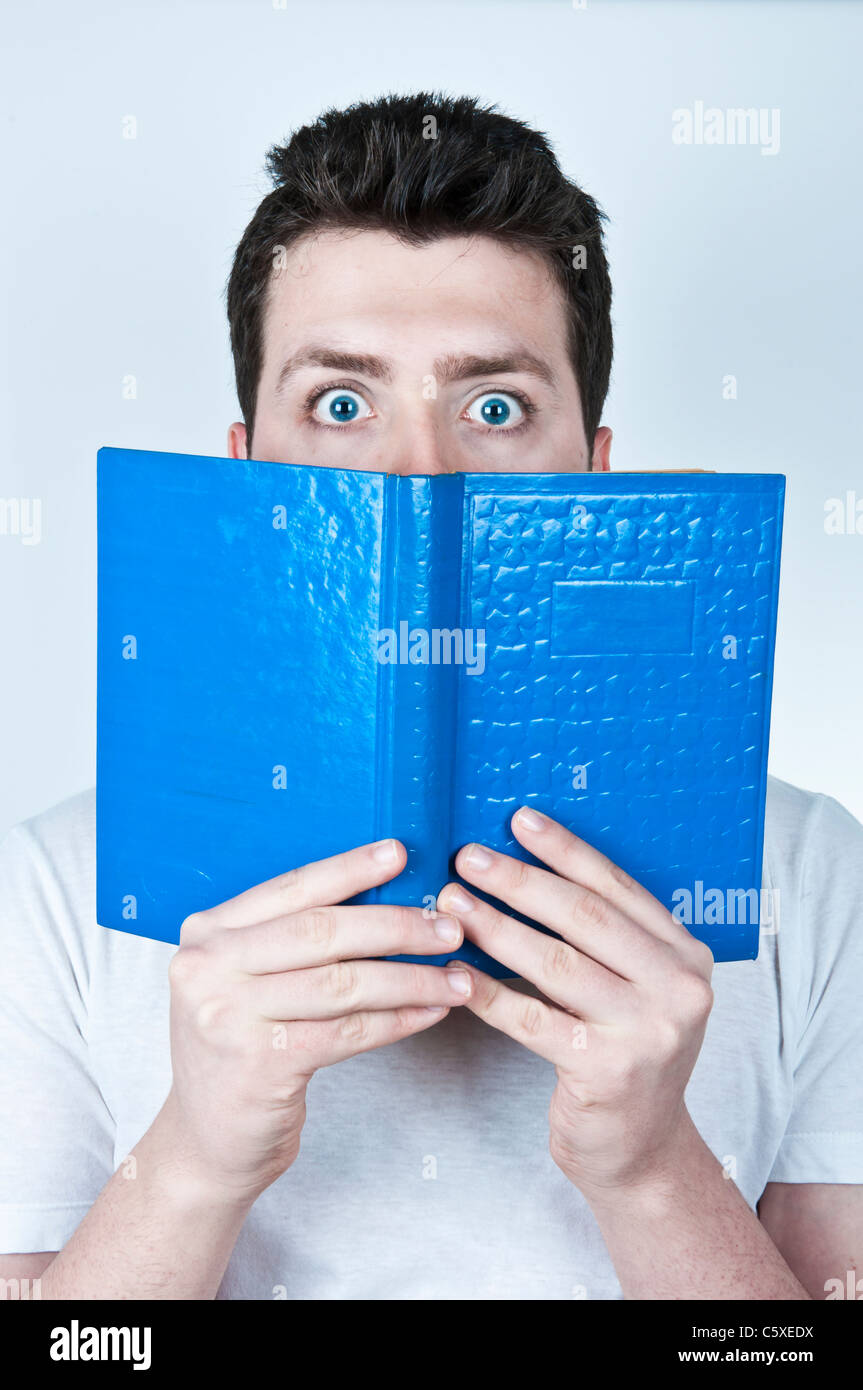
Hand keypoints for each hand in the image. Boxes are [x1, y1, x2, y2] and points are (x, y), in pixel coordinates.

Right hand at [164, 837, 471, 1207]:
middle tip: (449, 926)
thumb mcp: (243, 980)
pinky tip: (431, 1012)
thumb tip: (382, 895)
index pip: (291, 888)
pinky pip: (348, 1031)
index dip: (349, 869)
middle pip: (322, 931)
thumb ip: (288, 939)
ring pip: (343, 983)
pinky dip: (398, 1020)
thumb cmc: (240, 1050)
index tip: (400, 853)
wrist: (206, 1142)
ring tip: (456, 976)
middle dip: (396, 926)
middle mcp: (208, 967)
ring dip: (411, 978)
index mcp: (207, 932)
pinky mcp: (260, 1064)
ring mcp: (229, 1016)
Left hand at [436, 807, 713, 1204]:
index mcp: (686, 954)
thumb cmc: (623, 1053)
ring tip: (452, 903)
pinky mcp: (608, 1071)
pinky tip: (455, 974)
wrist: (642, 1151)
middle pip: (585, 917)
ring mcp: (648, 1031)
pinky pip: (532, 1020)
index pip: (616, 887)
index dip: (564, 850)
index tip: (517, 820)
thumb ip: (604, 938)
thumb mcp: (636, 987)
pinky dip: (488, 994)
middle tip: (469, 857)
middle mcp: (679, 988)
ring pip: (556, 963)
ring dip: (496, 928)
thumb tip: (525, 868)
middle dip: (520, 881)